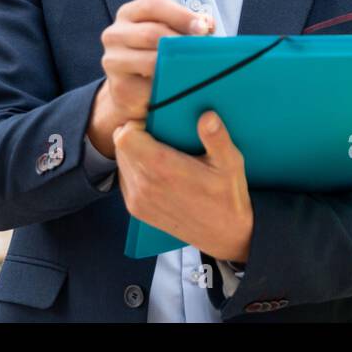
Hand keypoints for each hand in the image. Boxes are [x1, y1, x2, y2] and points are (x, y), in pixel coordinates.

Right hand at [88, 0, 214, 157]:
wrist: (131, 89)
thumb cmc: (154, 53)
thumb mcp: (169, 32)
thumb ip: (188, 24)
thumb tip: (207, 25)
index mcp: (128, 14)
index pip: (152, 5)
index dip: (180, 15)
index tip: (203, 28)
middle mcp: (115, 34)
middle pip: (151, 33)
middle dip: (182, 42)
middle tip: (205, 51)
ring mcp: (113, 61)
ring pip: (151, 61)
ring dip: (177, 65)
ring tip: (196, 67)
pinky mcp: (119, 87)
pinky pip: (150, 87)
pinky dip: (169, 86)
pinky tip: (181, 86)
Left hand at [113, 110, 252, 261]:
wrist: (224, 235)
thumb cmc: (227, 196)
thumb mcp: (230, 164)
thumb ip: (216, 138)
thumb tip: (207, 116)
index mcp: (163, 169)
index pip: (125, 136)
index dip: (136, 124)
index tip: (154, 122)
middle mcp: (144, 186)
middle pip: (120, 146)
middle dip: (135, 135)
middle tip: (159, 134)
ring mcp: (138, 200)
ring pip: (121, 162)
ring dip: (133, 152)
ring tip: (159, 151)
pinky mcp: (136, 210)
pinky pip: (125, 179)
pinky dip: (135, 169)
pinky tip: (157, 170)